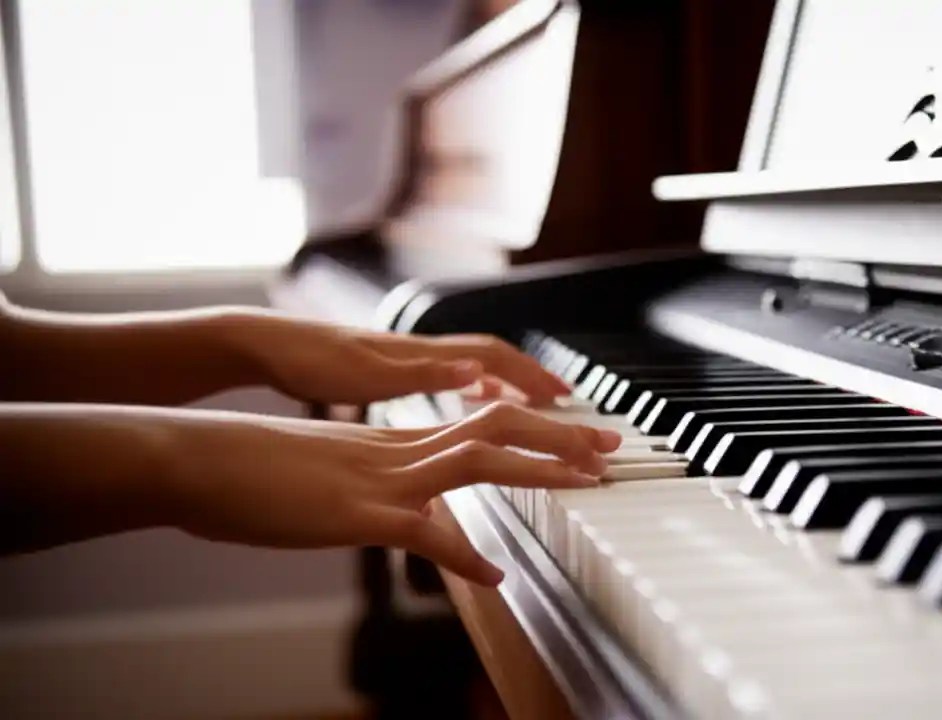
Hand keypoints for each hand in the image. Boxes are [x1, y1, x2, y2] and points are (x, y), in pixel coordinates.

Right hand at [165, 402, 620, 584]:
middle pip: (496, 427)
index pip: (479, 423)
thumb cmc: (256, 467)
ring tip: (586, 479)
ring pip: (477, 458)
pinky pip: (424, 531)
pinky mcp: (355, 513)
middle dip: (559, 435)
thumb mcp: (330, 468)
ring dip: (538, 468)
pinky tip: (494, 572)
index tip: (576, 433)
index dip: (533, 427)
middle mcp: (398, 451)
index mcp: (394, 441)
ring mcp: (380, 478)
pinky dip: (464, 552)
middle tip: (610, 444)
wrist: (200, 458)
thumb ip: (377, 482)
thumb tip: (411, 506)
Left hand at [233, 312, 571, 405]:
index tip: (565, 397)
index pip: (496, 358)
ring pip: (474, 366)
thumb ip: (423, 376)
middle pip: (495, 359)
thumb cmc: (307, 361)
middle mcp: (422, 352)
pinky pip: (450, 375)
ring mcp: (408, 359)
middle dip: (534, 378)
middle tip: (566, 401)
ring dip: (510, 382)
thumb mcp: (366, 376)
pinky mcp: (391, 369)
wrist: (264, 345)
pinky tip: (473, 399)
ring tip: (535, 402)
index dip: (534, 377)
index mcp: (421, 354)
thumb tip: (476, 371)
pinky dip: (474, 386)